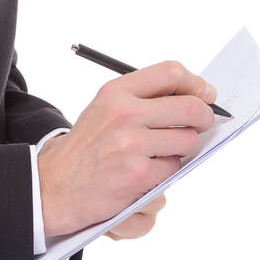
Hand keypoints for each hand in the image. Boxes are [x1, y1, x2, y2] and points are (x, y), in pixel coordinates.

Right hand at [37, 60, 216, 240]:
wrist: (52, 186)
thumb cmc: (86, 148)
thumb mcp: (105, 110)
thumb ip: (142, 99)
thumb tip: (195, 98)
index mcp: (116, 93)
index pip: (171, 73)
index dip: (196, 84)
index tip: (206, 95)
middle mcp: (124, 114)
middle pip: (191, 109)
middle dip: (203, 120)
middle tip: (201, 126)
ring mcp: (132, 146)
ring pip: (186, 145)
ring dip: (178, 155)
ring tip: (154, 159)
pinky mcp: (138, 176)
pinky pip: (172, 175)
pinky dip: (161, 182)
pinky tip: (141, 182)